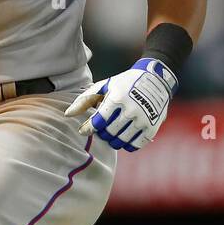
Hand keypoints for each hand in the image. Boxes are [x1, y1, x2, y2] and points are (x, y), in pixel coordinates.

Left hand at [64, 58, 178, 151]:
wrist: (156, 79)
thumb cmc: (124, 83)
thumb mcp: (104, 86)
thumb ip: (84, 100)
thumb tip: (67, 114)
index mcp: (117, 98)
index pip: (98, 121)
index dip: (88, 128)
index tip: (84, 130)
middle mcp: (131, 109)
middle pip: (109, 133)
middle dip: (101, 133)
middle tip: (100, 129)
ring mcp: (144, 119)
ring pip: (121, 141)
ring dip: (112, 140)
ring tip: (110, 133)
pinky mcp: (153, 127)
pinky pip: (135, 145)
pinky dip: (127, 145)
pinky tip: (123, 137)